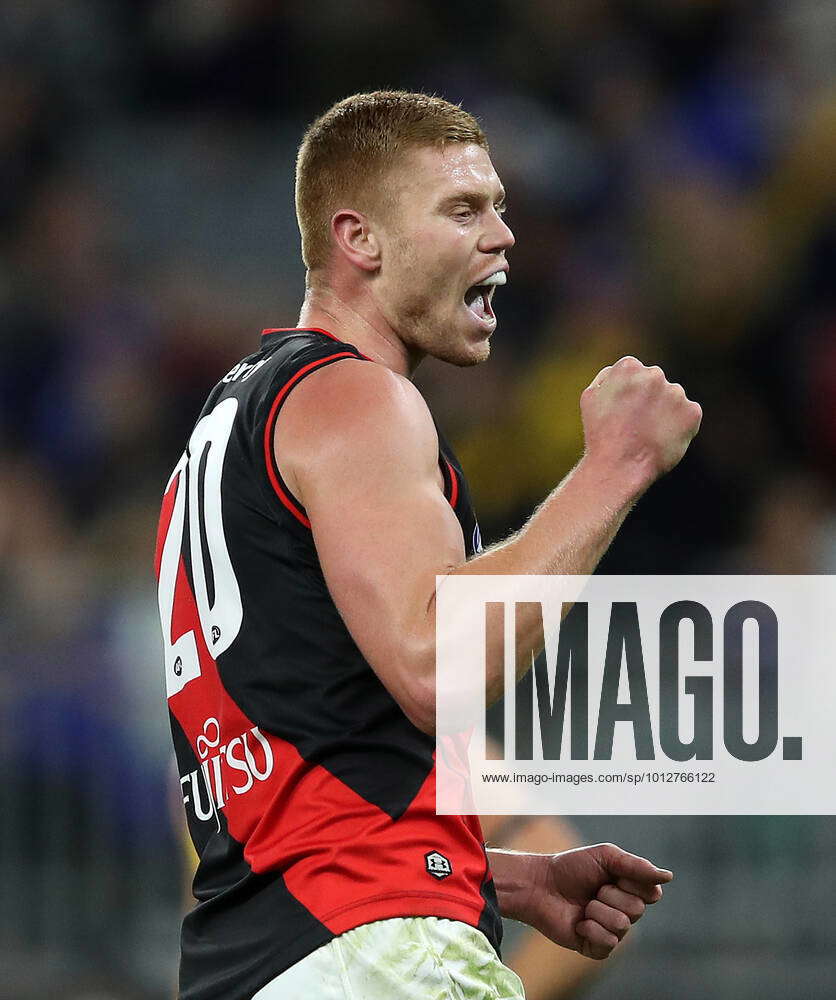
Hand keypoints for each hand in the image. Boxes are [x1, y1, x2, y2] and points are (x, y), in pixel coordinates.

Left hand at [489, 842, 671, 959]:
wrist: (540, 884)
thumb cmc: (571, 867)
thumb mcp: (605, 856)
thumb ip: (636, 866)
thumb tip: (669, 876)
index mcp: (629, 889)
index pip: (652, 893)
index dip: (634, 883)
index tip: (614, 874)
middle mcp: (624, 911)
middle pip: (637, 910)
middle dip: (611, 895)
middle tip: (593, 889)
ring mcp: (611, 931)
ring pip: (622, 926)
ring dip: (597, 910)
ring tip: (584, 905)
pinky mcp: (596, 947)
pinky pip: (608, 943)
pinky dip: (590, 929)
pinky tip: (579, 922)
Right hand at [580, 356, 701, 496]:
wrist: (620, 466)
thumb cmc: (601, 434)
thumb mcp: (590, 398)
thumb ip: (608, 377)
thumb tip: (622, 371)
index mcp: (629, 367)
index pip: (635, 372)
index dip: (629, 394)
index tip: (623, 411)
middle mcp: (655, 374)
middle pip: (655, 383)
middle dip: (649, 399)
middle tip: (636, 425)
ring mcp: (676, 392)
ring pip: (672, 399)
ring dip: (664, 412)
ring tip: (648, 435)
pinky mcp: (692, 412)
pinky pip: (687, 416)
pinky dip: (679, 427)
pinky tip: (662, 440)